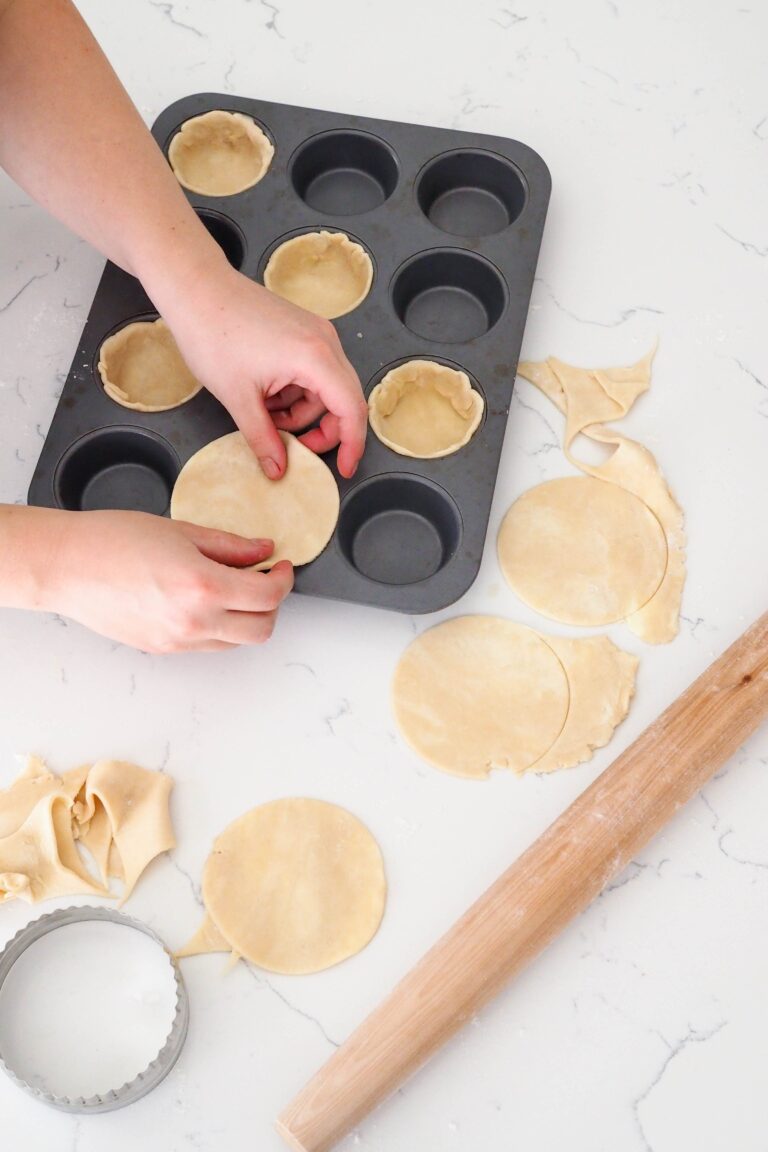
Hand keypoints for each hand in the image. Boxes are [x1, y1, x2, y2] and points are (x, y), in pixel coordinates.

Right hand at [44, 510, 292, 652]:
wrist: (65, 566)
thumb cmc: (112, 540)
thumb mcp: (181, 531)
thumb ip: (229, 544)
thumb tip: (263, 550)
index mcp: (203, 586)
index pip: (268, 595)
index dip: (284, 579)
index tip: (280, 565)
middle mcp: (194, 621)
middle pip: (262, 629)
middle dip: (272, 604)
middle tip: (265, 579)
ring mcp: (178, 641)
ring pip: (236, 642)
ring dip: (247, 618)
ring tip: (233, 588)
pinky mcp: (163, 649)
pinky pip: (207, 644)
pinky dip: (219, 626)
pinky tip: (205, 600)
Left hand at [163, 265, 368, 479]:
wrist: (195, 289)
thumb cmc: (212, 334)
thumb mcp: (238, 398)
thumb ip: (263, 439)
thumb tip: (278, 470)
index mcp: (315, 358)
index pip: (352, 409)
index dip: (352, 444)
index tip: (344, 469)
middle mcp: (325, 342)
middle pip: (344, 399)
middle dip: (325, 431)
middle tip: (297, 450)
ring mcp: (315, 333)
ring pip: (325, 388)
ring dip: (302, 411)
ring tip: (266, 416)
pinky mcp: (303, 329)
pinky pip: (312, 371)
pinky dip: (295, 392)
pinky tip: (266, 395)